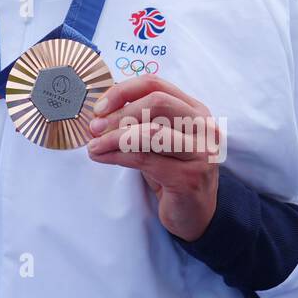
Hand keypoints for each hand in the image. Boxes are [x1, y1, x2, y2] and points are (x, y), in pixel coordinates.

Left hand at [86, 75, 221, 241]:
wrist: (194, 213)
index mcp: (195, 110)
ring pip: (150, 132)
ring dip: (114, 137)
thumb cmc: (171, 171)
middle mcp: (203, 127)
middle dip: (119, 114)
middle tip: (94, 127)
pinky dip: (116, 156)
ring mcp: (200, 152)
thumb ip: (138, 121)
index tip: (99, 106)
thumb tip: (99, 113)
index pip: (155, 84)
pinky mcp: (189, 177)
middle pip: (156, 103)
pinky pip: (144, 159)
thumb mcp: (157, 140)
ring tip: (94, 145)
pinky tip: (101, 157)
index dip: (123, 91)